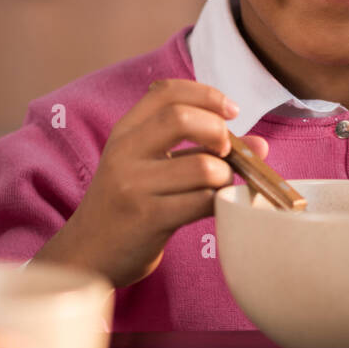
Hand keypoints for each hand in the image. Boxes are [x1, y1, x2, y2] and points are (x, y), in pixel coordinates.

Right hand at [34, 78, 270, 289]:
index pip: (166, 92)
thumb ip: (201, 150)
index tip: (232, 112)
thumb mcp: (152, 167)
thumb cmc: (129, 205)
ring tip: (220, 186)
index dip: (207, 95)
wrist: (88, 255)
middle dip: (218, 131)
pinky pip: (201, 202)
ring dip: (225, 176)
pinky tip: (213, 206)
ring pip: (202, 167)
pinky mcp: (147, 218)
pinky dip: (218, 202)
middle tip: (227, 151)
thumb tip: (260, 146)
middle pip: (182, 118)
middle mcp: (125, 152)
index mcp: (126, 132)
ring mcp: (133, 185)